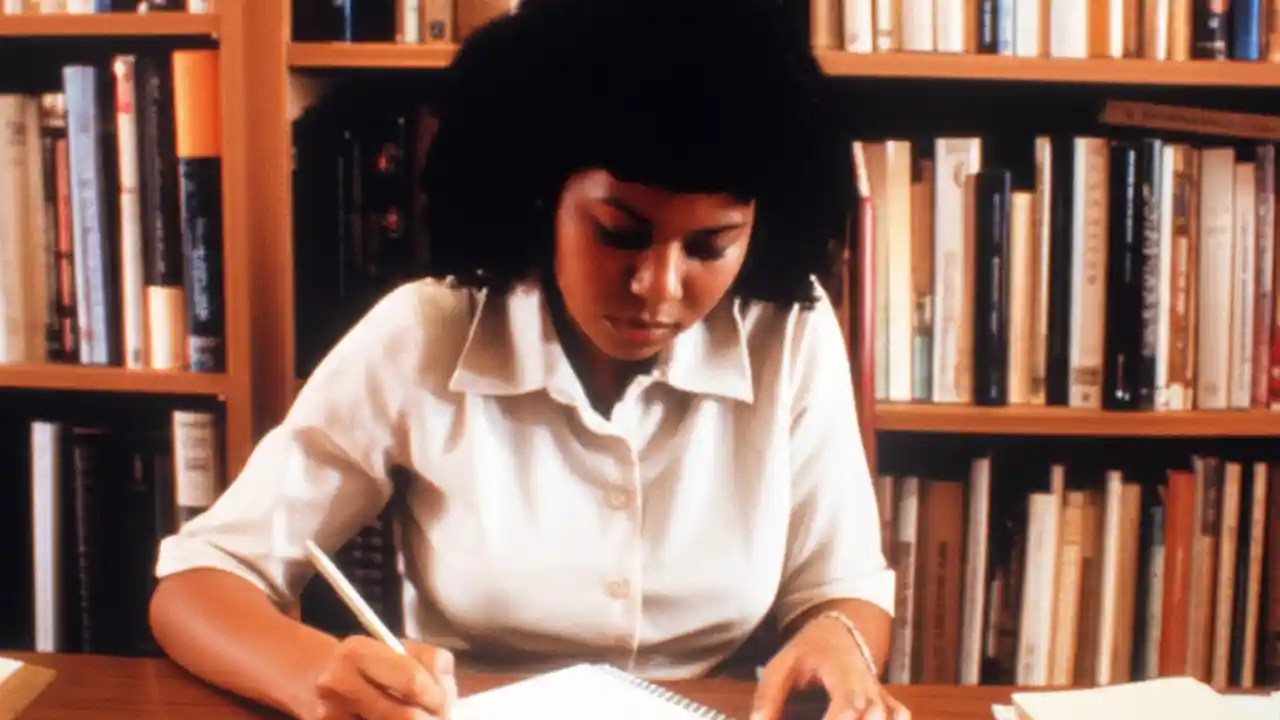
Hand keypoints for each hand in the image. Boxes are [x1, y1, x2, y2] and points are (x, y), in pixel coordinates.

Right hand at [306, 635, 457, 719]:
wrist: (315, 676)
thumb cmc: (368, 662)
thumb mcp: (397, 648)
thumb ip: (429, 661)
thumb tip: (446, 692)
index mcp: (358, 652)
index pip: (412, 681)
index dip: (437, 696)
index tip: (444, 702)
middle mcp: (338, 684)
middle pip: (405, 717)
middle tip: (440, 718)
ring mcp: (330, 715)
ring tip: (421, 718)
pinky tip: (394, 718)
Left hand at [751, 614, 908, 719]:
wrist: (837, 633)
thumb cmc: (807, 651)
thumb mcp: (780, 666)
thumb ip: (768, 697)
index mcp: (841, 672)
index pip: (848, 702)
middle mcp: (868, 685)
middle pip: (873, 715)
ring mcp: (881, 695)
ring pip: (891, 716)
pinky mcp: (887, 704)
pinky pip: (900, 716)